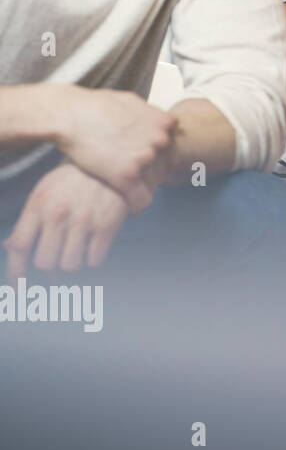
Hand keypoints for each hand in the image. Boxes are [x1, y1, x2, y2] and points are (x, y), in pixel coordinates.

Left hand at [4, 163, 129, 279]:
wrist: (112, 162)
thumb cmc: (73, 180)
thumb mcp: (45, 192)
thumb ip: (28, 220)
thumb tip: (10, 247)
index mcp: (38, 206)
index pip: (19, 246)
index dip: (16, 272)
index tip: (18, 287)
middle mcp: (58, 215)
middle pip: (45, 263)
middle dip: (49, 269)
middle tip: (54, 266)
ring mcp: (83, 221)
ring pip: (70, 265)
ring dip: (72, 264)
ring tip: (75, 253)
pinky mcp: (106, 226)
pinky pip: (94, 260)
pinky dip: (92, 259)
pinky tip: (93, 246)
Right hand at [52, 87, 176, 211]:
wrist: (67, 115)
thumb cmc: (94, 105)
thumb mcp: (131, 101)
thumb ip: (149, 114)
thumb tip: (159, 121)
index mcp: (164, 123)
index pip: (172, 146)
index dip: (157, 154)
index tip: (143, 159)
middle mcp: (160, 140)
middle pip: (165, 165)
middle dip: (151, 171)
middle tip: (132, 174)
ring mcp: (145, 158)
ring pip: (154, 183)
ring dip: (142, 186)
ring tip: (125, 187)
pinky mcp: (127, 175)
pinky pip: (142, 200)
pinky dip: (136, 207)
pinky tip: (129, 209)